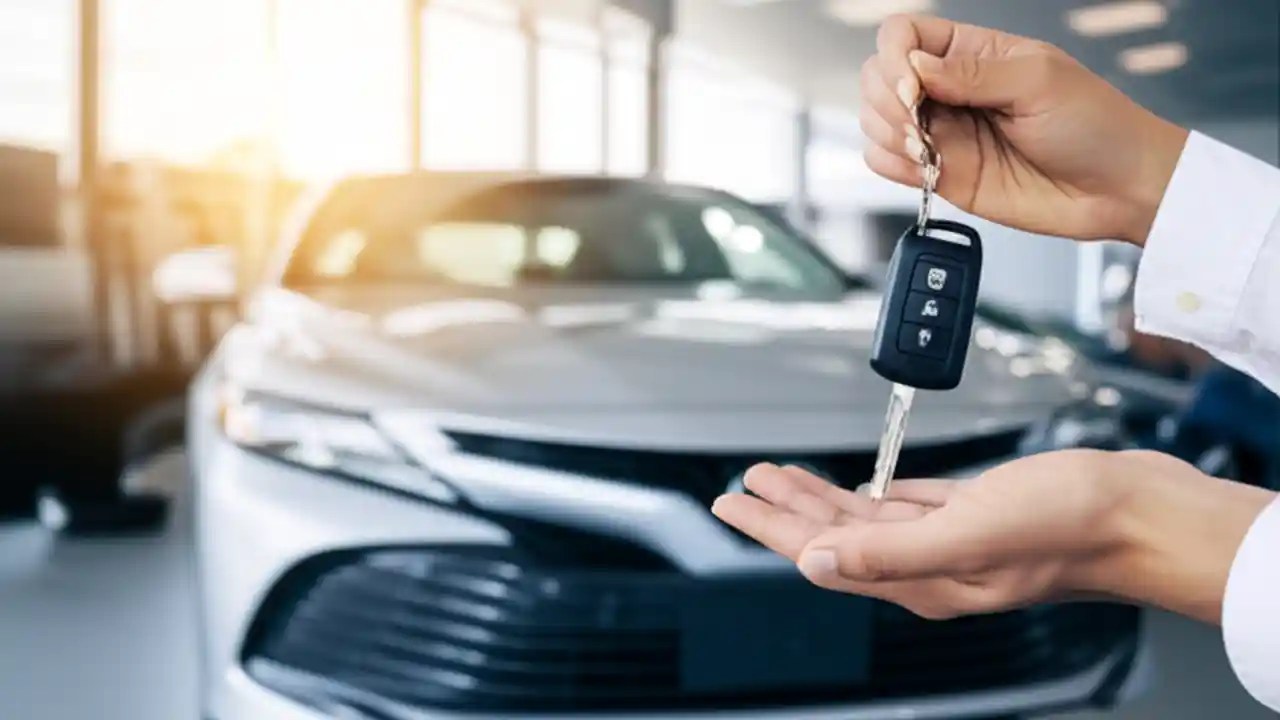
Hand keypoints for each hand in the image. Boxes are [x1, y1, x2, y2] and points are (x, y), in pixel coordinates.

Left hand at [712, 450, 1273, 622]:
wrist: (1138, 510)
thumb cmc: (1068, 525)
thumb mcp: (968, 534)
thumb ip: (889, 550)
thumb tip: (815, 560)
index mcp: (918, 577)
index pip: (821, 554)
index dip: (770, 529)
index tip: (730, 505)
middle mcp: (927, 563)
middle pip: (833, 535)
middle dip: (783, 510)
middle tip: (742, 484)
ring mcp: (951, 539)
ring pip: (865, 517)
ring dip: (819, 496)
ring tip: (781, 476)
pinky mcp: (974, 512)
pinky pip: (906, 503)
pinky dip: (874, 492)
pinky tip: (860, 486)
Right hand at [862, 14, 1189, 244]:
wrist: (1117, 188)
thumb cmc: (1096, 125)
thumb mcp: (1039, 81)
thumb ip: (972, 74)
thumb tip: (915, 67)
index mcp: (974, 54)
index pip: (904, 35)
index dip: (894, 56)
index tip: (914, 86)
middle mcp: (950, 91)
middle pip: (877, 77)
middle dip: (885, 100)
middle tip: (918, 123)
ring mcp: (944, 133)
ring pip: (875, 122)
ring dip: (887, 135)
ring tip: (928, 151)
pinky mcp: (942, 175)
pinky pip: (888, 165)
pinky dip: (892, 166)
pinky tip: (926, 169)